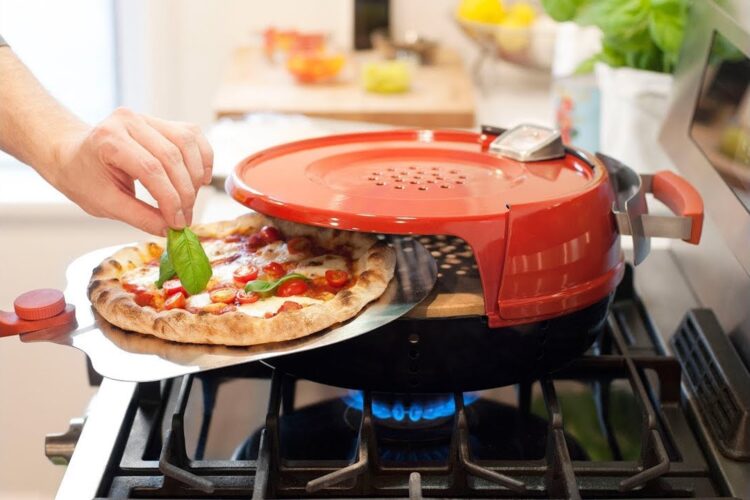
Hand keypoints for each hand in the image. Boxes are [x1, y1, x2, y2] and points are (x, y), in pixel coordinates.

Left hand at [51, 107, 212, 234]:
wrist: (73, 155)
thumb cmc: (84, 178)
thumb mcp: (104, 204)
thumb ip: (139, 216)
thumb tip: (170, 229)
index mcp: (108, 139)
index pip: (150, 169)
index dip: (170, 199)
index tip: (178, 222)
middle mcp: (129, 121)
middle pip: (171, 156)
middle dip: (184, 192)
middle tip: (186, 218)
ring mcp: (147, 117)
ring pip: (186, 143)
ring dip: (195, 176)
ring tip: (190, 200)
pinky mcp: (161, 121)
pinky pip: (192, 135)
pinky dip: (202, 158)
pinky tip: (200, 179)